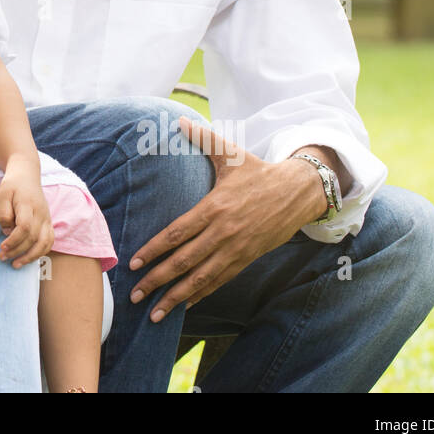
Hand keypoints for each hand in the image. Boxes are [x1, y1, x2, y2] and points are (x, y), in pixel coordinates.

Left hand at [0, 162, 52, 266]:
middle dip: (18, 251)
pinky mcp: (48, 222)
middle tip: (2, 258)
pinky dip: (41, 252)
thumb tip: (7, 232)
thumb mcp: (2, 194)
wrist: (27, 175)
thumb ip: (4, 213)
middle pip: (33, 238)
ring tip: (16, 264)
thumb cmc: (12, 185)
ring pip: (45, 243)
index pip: (25, 227)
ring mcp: (47, 218)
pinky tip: (29, 258)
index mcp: (28, 204)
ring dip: (31, 256)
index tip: (2, 247)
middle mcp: (41, 213)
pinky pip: (50, 241)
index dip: (14, 240)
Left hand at [127, 116, 329, 321]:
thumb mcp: (230, 153)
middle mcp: (223, 233)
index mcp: (214, 207)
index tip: (134, 262)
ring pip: (201, 278)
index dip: (154, 250)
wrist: (299, 191)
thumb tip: (179, 120)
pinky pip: (220, 281)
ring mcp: (236, 249)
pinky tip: (184, 305)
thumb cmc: (258, 171)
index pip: (177, 234)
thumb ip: (203, 138)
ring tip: (153, 312)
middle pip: (184, 261)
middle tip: (133, 294)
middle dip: (157, 280)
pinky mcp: (247, 258)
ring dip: (176, 297)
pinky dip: (201, 294)